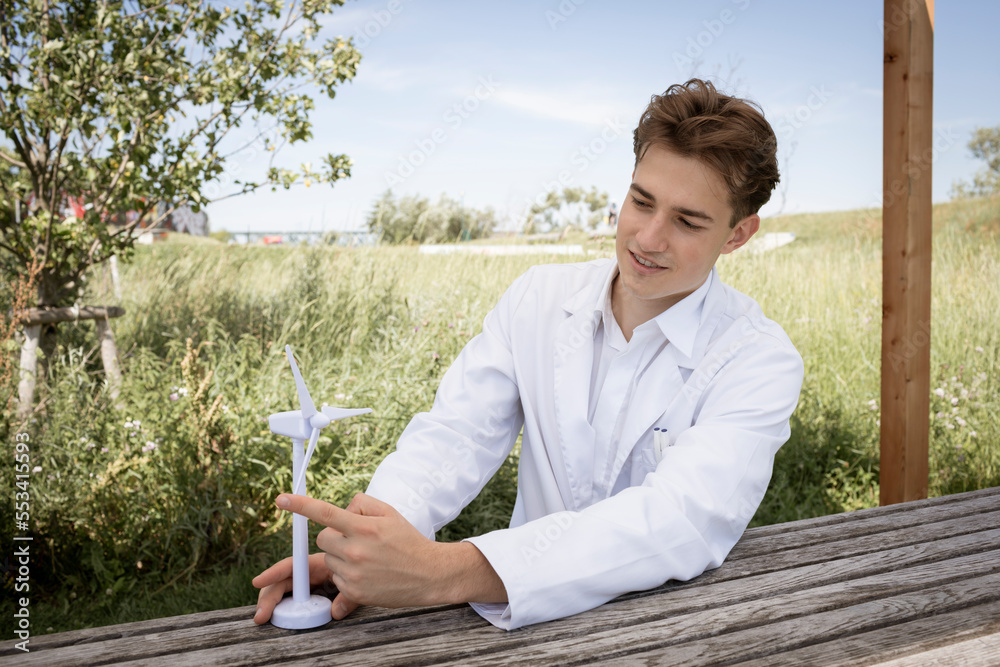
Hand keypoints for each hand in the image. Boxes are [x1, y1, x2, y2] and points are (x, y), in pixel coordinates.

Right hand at [251, 551, 359, 623]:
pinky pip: (289, 601)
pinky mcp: (306, 595)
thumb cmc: (362, 571)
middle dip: (268, 596)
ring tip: (262, 617)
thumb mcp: (357, 581)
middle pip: (281, 581)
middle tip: (260, 616)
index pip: (291, 566)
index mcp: (316, 564)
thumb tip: (335, 613)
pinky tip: (272, 617)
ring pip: (282, 592)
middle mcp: (307, 573)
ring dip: (271, 603)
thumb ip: (348, 596)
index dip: (273, 573)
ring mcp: (306, 584)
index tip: (258, 581)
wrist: (370, 571)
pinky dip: (280, 609)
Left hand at [274, 492, 506, 608]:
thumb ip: (361, 504)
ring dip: (341, 555)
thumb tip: (340, 512)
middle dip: (334, 535)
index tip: (281, 499)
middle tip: (357, 538)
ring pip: (328, 558)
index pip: (325, 512)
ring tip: (368, 557)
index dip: (300, 505)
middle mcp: (355, 550)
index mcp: (363, 527)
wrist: (429, 573)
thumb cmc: (407, 540)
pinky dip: (347, 573)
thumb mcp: (389, 512)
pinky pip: (336, 578)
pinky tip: (369, 572)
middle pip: (322, 537)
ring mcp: (353, 573)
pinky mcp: (354, 592)